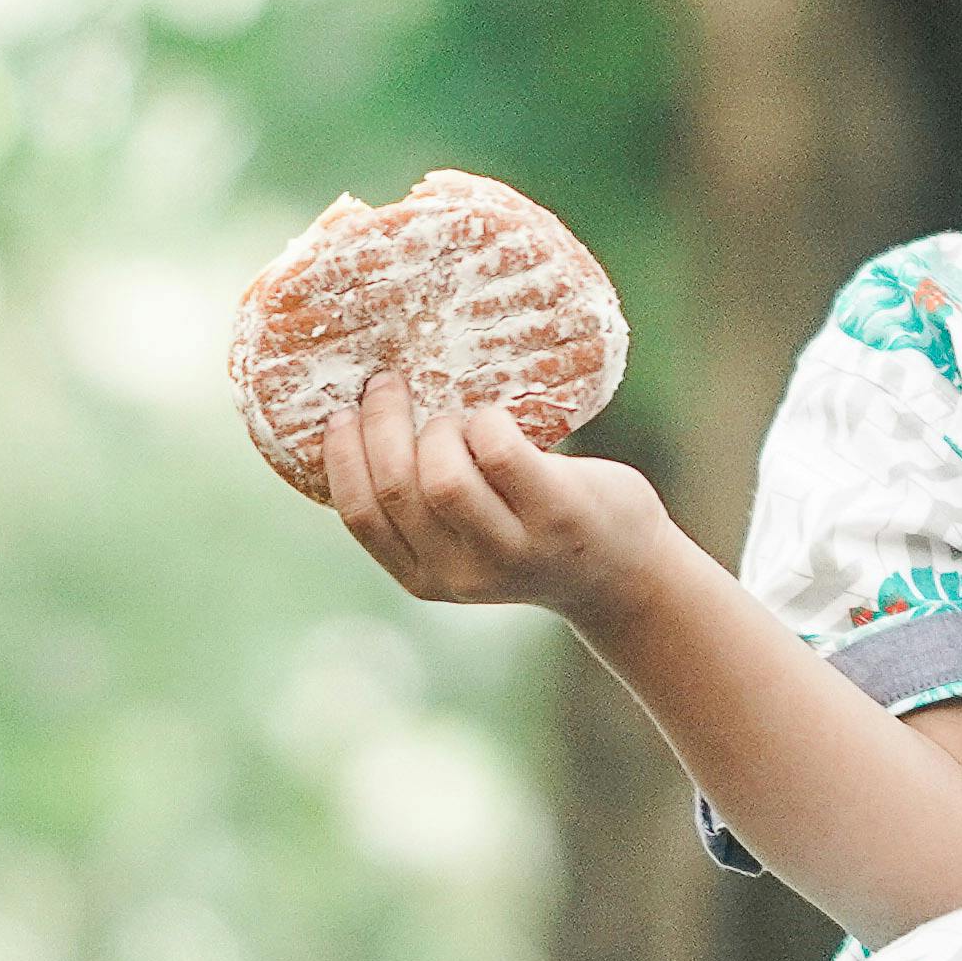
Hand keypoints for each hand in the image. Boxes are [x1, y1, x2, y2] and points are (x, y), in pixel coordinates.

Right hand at [326, 366, 683, 622]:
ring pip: (444, 480)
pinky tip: (494, 419)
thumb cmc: (529, 534)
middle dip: (381, 425)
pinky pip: (501, 454)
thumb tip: (366, 419)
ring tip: (454, 417)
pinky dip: (488, 423)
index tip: (340, 414)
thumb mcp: (466, 539)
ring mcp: (511, 549)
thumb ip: (422, 505)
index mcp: (424, 577)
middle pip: (396, 490)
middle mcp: (462, 572)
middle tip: (386, 383)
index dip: (342, 459)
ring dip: (439, 430)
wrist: (621, 573)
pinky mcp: (556, 516)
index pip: (361, 517)